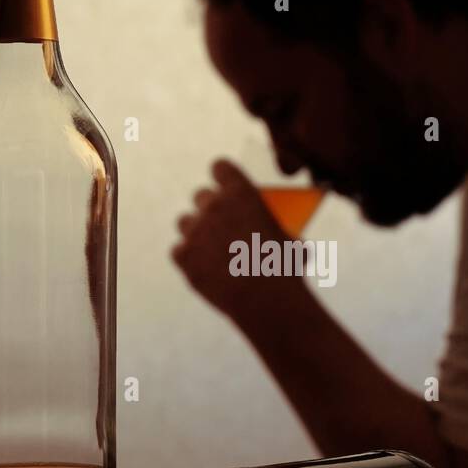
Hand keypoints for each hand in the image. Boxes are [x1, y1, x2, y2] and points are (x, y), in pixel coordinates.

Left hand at [172, 159, 300, 320]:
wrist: (265, 300)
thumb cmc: (283, 268)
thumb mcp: (289, 239)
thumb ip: (278, 231)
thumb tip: (289, 242)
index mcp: (241, 193)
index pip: (220, 167)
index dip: (222, 176)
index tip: (225, 185)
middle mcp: (213, 206)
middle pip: (201, 196)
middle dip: (210, 208)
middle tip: (222, 224)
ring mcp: (195, 231)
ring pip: (184, 221)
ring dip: (195, 231)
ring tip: (210, 248)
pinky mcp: (184, 256)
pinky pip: (178, 251)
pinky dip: (188, 258)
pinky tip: (203, 268)